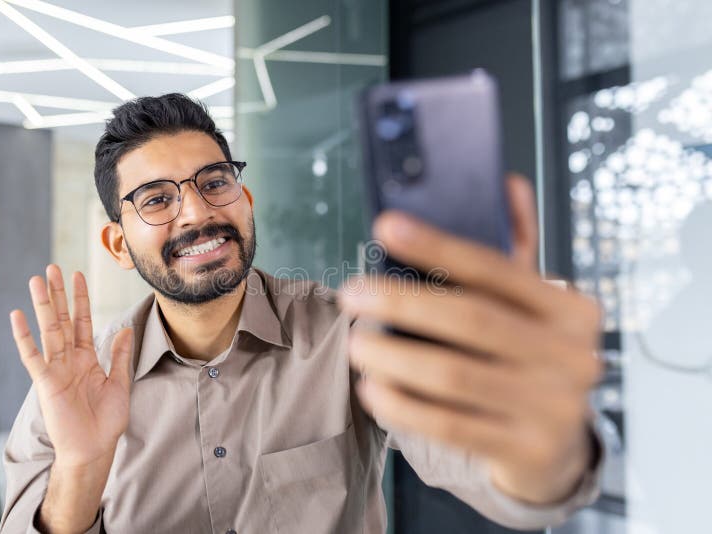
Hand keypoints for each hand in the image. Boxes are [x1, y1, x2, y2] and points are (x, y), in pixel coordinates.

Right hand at [10, 264, 133, 467]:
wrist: (94, 449)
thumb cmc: (106, 421)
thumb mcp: (119, 383)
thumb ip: (119, 356)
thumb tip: (125, 329)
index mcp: (86, 358)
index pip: (82, 321)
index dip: (80, 299)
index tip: (77, 275)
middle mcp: (69, 359)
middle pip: (62, 320)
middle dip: (58, 294)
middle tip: (52, 267)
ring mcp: (55, 369)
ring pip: (48, 331)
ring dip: (43, 306)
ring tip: (36, 281)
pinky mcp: (45, 383)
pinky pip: (33, 357)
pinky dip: (24, 338)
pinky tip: (17, 317)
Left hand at [338, 175, 602, 503]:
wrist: (557, 447)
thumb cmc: (532, 361)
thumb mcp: (531, 307)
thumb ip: (515, 249)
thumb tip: (506, 183)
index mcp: (571, 310)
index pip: (497, 268)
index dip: (439, 245)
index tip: (386, 226)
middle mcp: (573, 356)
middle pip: (471, 319)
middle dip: (402, 302)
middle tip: (352, 294)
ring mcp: (553, 407)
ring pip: (454, 375)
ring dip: (392, 356)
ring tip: (355, 344)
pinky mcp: (525, 451)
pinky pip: (449, 425)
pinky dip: (402, 405)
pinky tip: (372, 390)